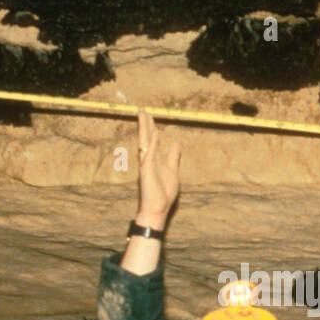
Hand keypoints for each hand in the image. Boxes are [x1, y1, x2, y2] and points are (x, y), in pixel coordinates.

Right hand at [136, 109, 179, 228]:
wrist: (158, 208)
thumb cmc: (163, 193)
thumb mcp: (173, 171)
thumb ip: (173, 157)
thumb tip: (176, 143)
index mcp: (153, 160)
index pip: (152, 140)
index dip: (152, 128)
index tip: (151, 118)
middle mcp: (148, 159)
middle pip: (146, 137)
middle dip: (145, 123)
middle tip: (143, 110)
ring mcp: (146, 164)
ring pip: (145, 142)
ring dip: (145, 128)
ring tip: (143, 114)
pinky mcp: (147, 170)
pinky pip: (150, 154)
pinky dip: (153, 143)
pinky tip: (155, 132)